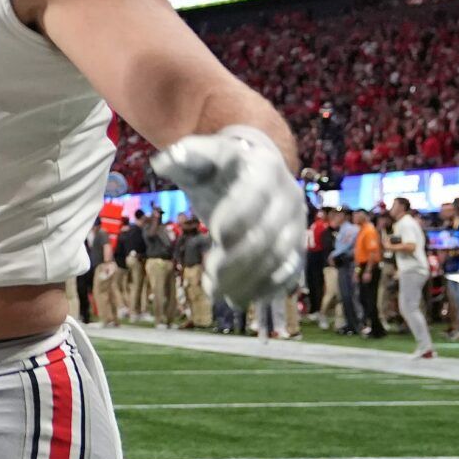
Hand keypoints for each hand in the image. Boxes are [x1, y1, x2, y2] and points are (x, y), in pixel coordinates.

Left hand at [153, 126, 303, 306]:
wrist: (254, 170)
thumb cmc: (217, 168)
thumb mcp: (200, 158)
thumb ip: (183, 158)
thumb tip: (161, 162)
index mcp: (263, 167)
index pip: (256, 193)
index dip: (238, 215)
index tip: (214, 234)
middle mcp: (288, 195)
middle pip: (268, 233)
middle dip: (238, 259)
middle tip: (210, 277)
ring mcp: (296, 223)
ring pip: (279, 258)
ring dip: (247, 280)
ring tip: (215, 293)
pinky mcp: (297, 246)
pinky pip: (289, 273)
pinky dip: (265, 290)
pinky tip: (237, 299)